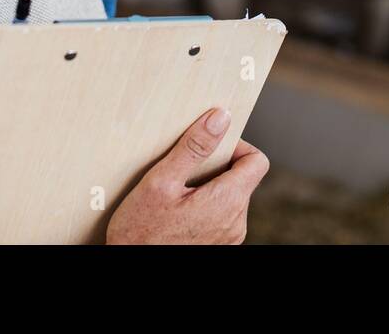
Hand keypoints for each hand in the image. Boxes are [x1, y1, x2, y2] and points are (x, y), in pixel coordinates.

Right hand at [105, 107, 269, 243]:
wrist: (131, 271)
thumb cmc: (140, 234)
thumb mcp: (161, 182)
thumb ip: (194, 148)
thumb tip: (220, 118)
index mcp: (227, 202)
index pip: (257, 161)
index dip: (236, 146)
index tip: (209, 146)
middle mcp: (236, 223)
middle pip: (242, 178)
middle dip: (216, 167)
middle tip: (182, 169)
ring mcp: (229, 238)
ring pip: (231, 197)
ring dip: (208, 187)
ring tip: (175, 193)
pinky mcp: (218, 247)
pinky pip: (221, 216)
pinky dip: (204, 206)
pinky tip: (177, 211)